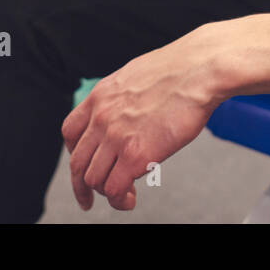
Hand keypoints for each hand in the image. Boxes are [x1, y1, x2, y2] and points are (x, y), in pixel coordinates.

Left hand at [61, 29, 223, 211]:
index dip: (76, 154)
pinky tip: (130, 200)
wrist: (199, 70)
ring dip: (105, 193)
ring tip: (123, 196)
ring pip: (93, 179)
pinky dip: (119, 200)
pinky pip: (114, 189)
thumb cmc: (180, 70)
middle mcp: (102, 117)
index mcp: (101, 96)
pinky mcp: (136, 154)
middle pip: (78, 162)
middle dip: (81, 185)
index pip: (71, 132)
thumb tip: (130, 110)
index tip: (84, 165)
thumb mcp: (136, 75)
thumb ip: (124, 97)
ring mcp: (116, 137)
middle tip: (89, 199)